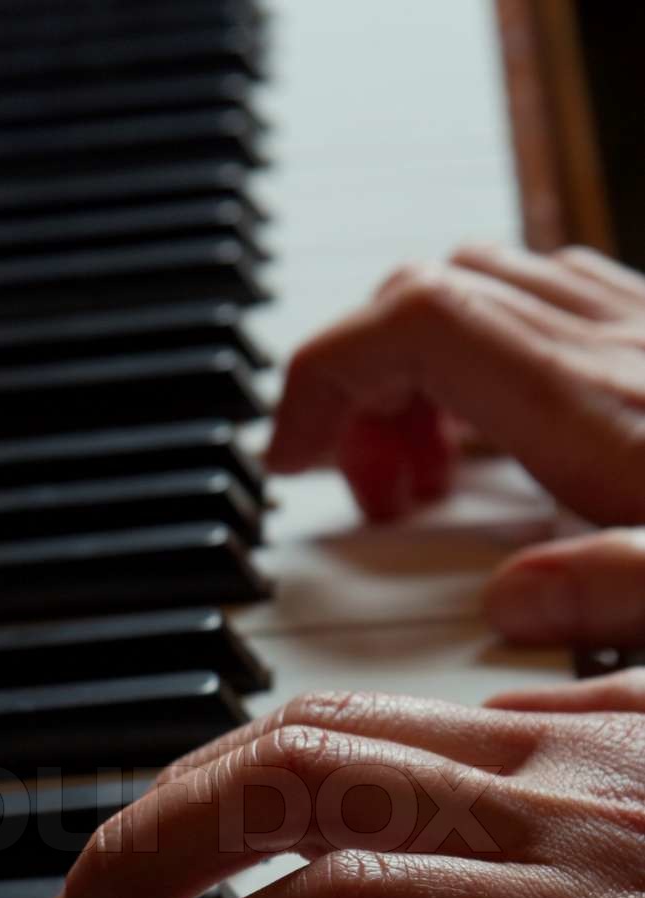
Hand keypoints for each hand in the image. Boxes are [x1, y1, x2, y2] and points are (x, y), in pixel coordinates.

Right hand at [268, 243, 644, 646]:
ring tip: (427, 481)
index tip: (291, 460)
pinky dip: (483, 363)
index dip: (324, 378)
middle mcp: (612, 342)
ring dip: (417, 373)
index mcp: (598, 403)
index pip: (417, 324)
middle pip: (432, 298)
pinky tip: (504, 447)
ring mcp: (637, 328)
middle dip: (360, 388)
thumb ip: (614, 586)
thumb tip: (511, 604)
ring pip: (483, 291)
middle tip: (366, 493)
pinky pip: (541, 309)